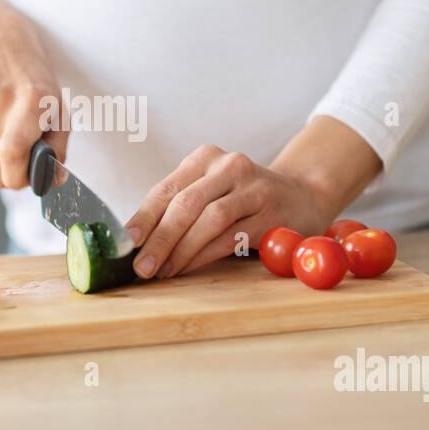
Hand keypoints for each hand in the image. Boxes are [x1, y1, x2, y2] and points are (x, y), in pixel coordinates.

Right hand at [0, 0, 66, 187]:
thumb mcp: (57, 103)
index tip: (28, 173)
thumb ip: (58, 147)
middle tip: (19, 157)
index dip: (21, 178)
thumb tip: (51, 180)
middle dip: (9, 174)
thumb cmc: (29, 75)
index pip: (13, 157)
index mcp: (31, 99)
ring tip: (2, 130)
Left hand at [125, 117, 382, 278]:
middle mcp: (230, 166)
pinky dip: (206, 255)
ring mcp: (254, 189)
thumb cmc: (243, 198)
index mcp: (206, 158)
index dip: (143, 217)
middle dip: (159, 238)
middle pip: (185, 204)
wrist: (302, 193)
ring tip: (163, 271)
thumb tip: (136, 241)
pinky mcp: (272, 213)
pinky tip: (190, 268)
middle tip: (142, 267)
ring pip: (209, 220)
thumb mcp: (211, 189)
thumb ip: (179, 207)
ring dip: (182, 250)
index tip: (125, 242)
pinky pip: (233, 237)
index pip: (167, 188)